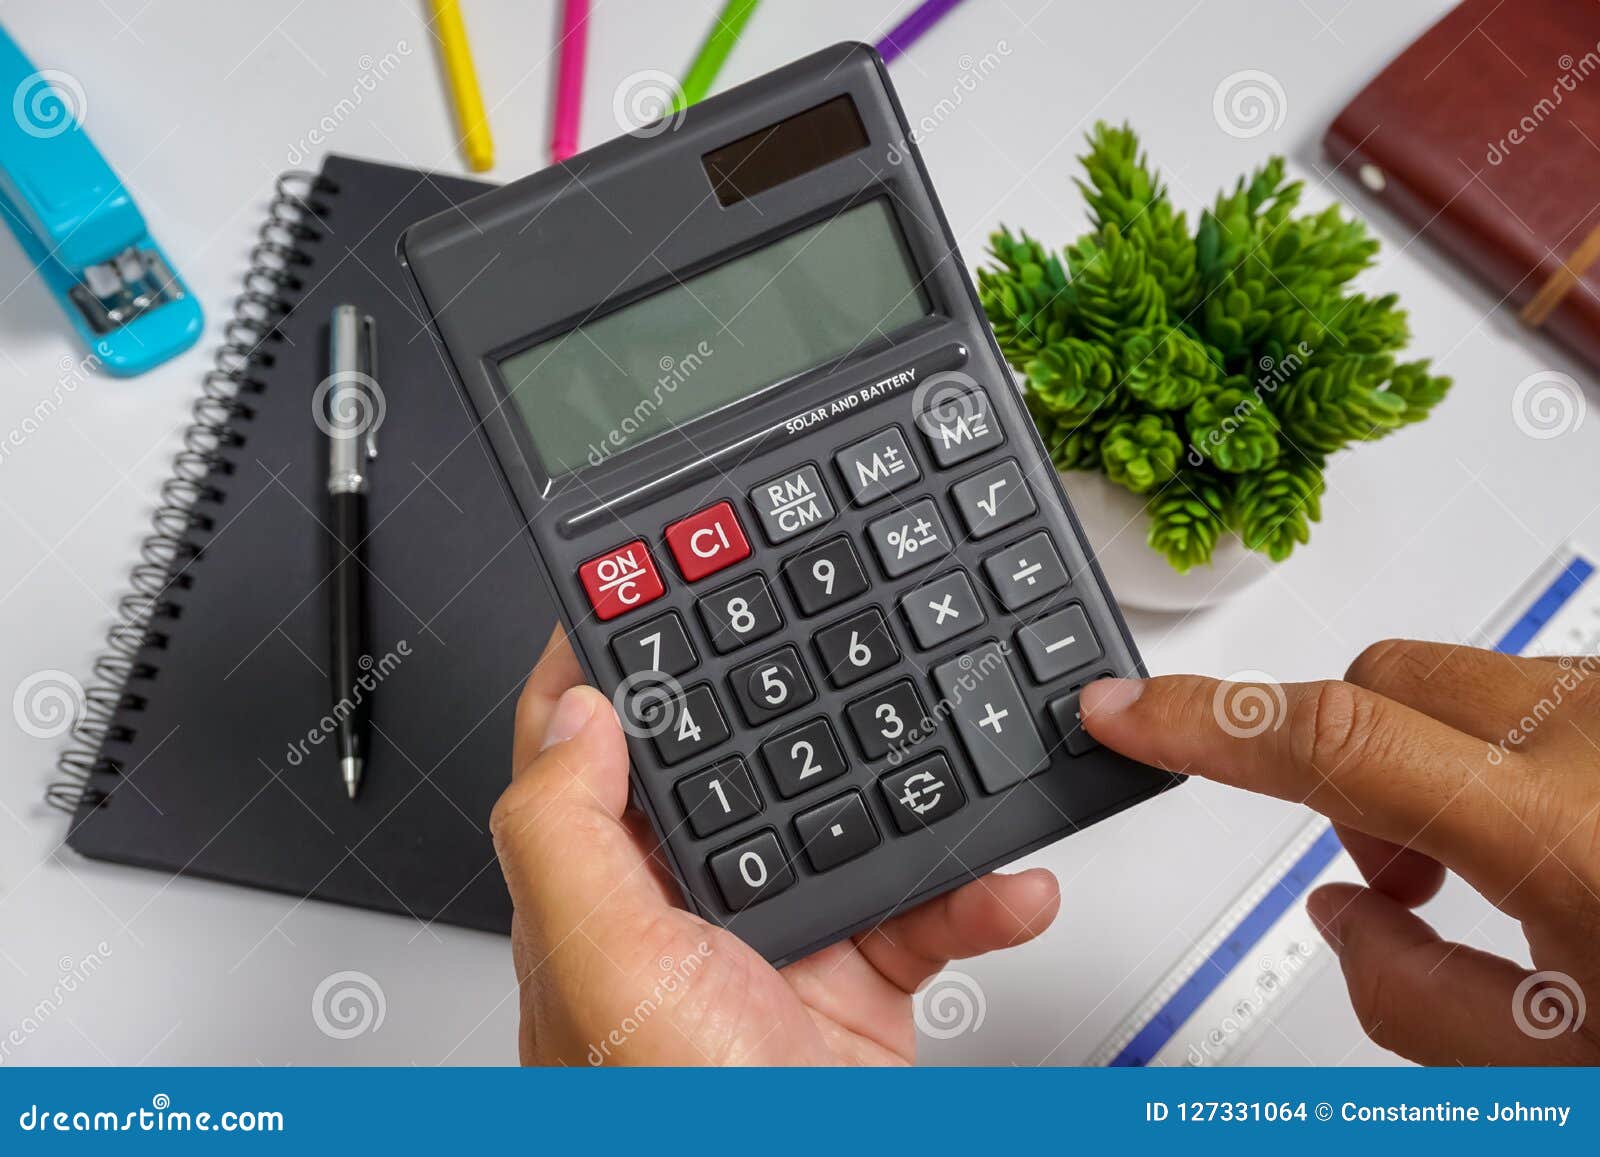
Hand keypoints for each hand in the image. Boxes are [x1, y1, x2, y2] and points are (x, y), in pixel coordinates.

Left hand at [490, 628, 1059, 1065]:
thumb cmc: (675, 1127)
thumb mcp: (603, 972)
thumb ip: (568, 836)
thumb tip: (574, 711)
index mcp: (607, 896)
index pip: (596, 746)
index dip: (622, 657)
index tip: (660, 576)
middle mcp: (687, 912)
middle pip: (739, 758)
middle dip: (792, 691)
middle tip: (837, 618)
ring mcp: (778, 946)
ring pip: (848, 818)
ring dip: (914, 786)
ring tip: (962, 743)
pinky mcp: (861, 985)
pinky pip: (929, 909)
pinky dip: (981, 892)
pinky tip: (1008, 881)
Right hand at [1080, 639, 1599, 1064]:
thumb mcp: (1567, 1070)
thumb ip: (1422, 1001)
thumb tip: (1342, 919)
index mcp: (1566, 833)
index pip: (1333, 742)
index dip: (1204, 722)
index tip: (1124, 712)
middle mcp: (1596, 734)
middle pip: (1378, 685)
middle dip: (1336, 770)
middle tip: (1393, 880)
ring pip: (1448, 685)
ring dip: (1420, 764)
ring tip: (1482, 872)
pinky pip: (1520, 693)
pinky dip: (1490, 753)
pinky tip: (1540, 837)